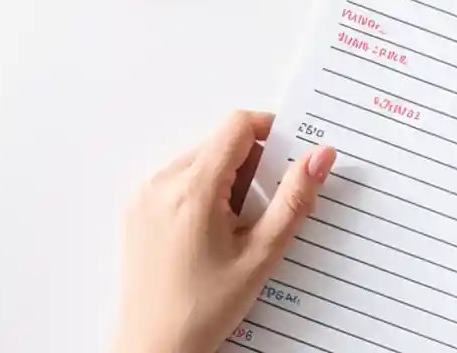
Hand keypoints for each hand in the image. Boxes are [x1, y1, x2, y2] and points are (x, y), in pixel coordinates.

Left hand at [112, 111, 336, 352]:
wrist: (154, 347)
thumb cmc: (205, 309)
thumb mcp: (262, 254)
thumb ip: (295, 199)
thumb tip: (320, 156)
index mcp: (193, 188)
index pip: (237, 125)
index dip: (269, 131)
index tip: (288, 154)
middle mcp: (162, 182)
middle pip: (220, 143)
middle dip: (250, 165)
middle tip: (262, 210)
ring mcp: (144, 193)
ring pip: (200, 159)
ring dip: (226, 179)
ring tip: (235, 228)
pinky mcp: (136, 207)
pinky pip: (178, 178)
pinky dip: (202, 191)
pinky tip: (211, 232)